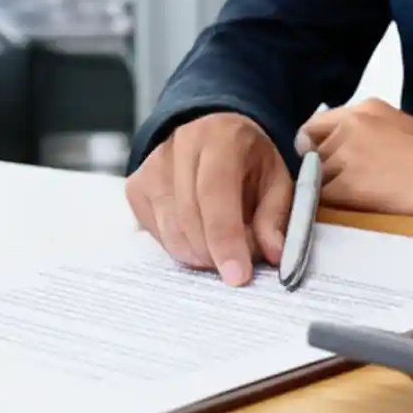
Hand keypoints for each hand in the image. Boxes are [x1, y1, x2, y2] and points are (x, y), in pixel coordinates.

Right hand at [126, 113, 292, 285]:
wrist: (215, 136)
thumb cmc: (249, 162)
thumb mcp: (276, 181)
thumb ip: (275, 217)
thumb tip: (274, 255)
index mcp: (221, 137)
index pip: (215, 191)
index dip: (225, 238)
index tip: (237, 276)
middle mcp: (181, 145)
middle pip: (189, 217)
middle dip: (214, 255)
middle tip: (237, 267)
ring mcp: (152, 165)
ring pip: (170, 231)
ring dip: (198, 255)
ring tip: (221, 250)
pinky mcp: (136, 187)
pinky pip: (157, 235)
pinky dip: (181, 248)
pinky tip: (199, 236)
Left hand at [299, 99, 412, 227]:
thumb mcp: (400, 130)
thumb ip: (365, 134)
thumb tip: (334, 151)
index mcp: (365, 109)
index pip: (315, 127)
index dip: (317, 149)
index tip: (326, 165)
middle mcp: (351, 125)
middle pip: (314, 155)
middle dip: (326, 172)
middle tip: (358, 188)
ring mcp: (347, 154)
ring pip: (317, 179)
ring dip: (332, 192)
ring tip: (370, 198)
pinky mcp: (348, 184)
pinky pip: (324, 201)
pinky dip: (337, 208)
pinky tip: (364, 209)